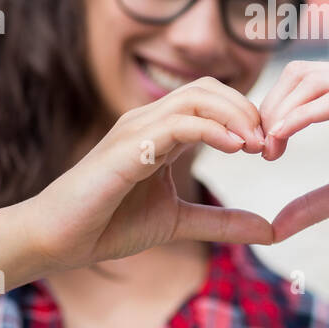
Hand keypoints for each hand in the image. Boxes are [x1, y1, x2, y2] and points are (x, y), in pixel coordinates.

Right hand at [24, 77, 270, 268]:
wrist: (58, 239)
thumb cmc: (108, 225)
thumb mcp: (178, 223)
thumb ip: (221, 223)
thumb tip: (270, 230)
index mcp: (160, 131)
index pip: (211, 99)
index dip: (246, 116)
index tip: (270, 148)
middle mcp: (148, 120)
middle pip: (209, 88)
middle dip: (246, 110)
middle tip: (270, 144)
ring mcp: (136, 128)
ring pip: (197, 96)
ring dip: (235, 116)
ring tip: (257, 145)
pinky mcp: (128, 146)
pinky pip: (179, 123)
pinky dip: (213, 129)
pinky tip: (235, 148)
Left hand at [258, 61, 328, 239]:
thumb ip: (315, 202)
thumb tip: (275, 228)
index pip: (301, 80)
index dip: (273, 108)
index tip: (261, 147)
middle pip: (299, 73)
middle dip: (270, 108)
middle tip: (260, 149)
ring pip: (312, 82)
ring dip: (281, 114)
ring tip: (270, 148)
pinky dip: (301, 118)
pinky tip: (284, 140)